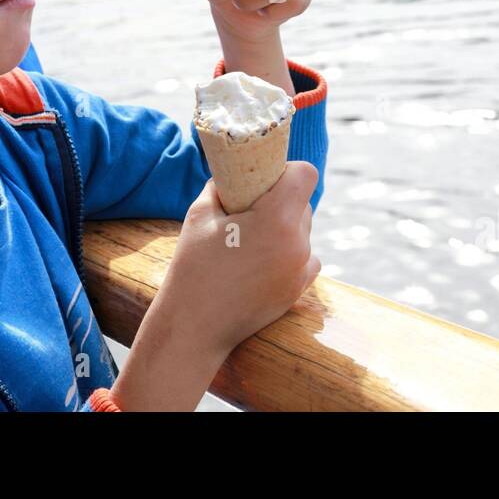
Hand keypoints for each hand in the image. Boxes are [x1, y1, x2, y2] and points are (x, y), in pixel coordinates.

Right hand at [165, 165, 320, 356]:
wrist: (195, 327)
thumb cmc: (193, 267)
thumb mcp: (199, 214)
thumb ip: (220, 186)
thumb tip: (231, 171)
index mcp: (277, 219)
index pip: (305, 174)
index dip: (286, 171)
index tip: (263, 180)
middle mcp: (298, 243)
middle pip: (303, 202)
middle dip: (281, 199)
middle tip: (250, 210)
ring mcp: (301, 269)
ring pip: (303, 229)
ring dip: (285, 226)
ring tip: (251, 240)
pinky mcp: (299, 289)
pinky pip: (305, 257)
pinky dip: (289, 253)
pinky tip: (262, 261)